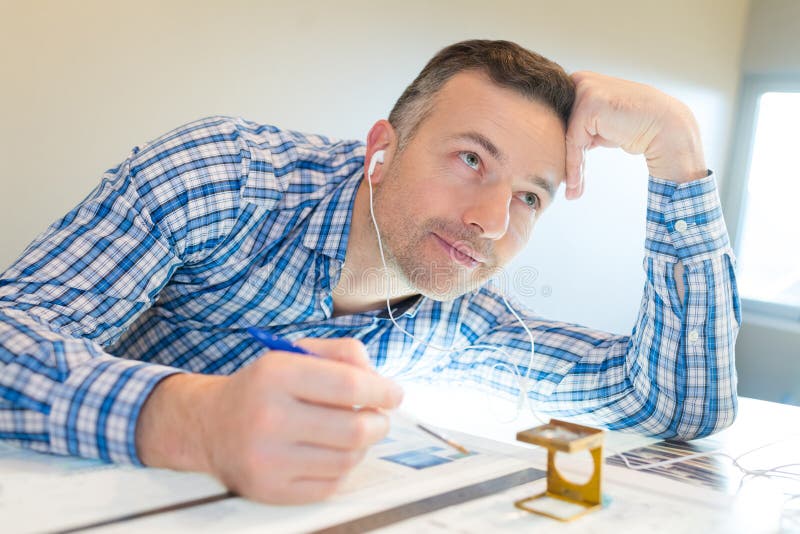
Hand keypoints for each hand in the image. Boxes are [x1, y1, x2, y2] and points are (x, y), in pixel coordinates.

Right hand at [136, 337, 402, 503]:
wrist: (209, 425)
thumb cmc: (264, 387)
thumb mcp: (296, 354)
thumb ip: (343, 355)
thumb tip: (380, 383)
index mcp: (276, 375)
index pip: (349, 386)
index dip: (382, 391)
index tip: (394, 394)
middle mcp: (268, 417)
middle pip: (354, 429)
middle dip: (379, 422)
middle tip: (379, 416)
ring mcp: (268, 459)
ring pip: (347, 459)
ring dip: (362, 445)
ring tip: (353, 432)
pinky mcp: (270, 490)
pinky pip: (330, 484)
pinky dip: (341, 468)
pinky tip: (331, 452)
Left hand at [564, 71, 707, 198]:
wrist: (666, 127)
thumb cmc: (635, 126)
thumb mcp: (601, 125)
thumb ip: (581, 128)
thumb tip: (559, 146)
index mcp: (582, 81)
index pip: (562, 118)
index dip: (562, 147)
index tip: (565, 175)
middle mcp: (580, 80)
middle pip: (560, 126)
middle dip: (564, 157)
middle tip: (569, 187)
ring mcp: (584, 89)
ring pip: (565, 136)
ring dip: (571, 167)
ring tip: (574, 191)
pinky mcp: (588, 104)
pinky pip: (573, 141)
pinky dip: (575, 165)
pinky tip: (576, 185)